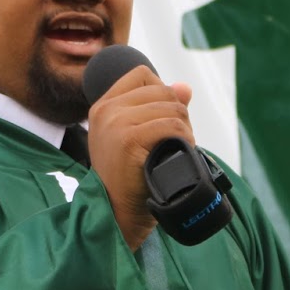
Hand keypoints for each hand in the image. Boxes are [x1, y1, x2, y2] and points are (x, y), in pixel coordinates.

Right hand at [86, 64, 194, 250]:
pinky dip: (185, 140)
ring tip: (176, 150)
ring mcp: (115, 123)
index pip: (142, 74)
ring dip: (184, 129)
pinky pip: (172, 126)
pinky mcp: (128, 139)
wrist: (117, 214)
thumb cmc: (130, 180)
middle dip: (178, 114)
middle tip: (176, 142)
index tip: (163, 120)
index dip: (162, 92)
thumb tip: (185, 87)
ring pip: (172, 107)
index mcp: (103, 106)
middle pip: (162, 90)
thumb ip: (157, 108)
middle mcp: (106, 110)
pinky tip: (178, 154)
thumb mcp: (136, 137)